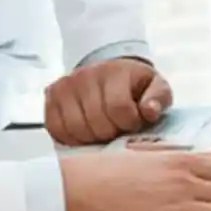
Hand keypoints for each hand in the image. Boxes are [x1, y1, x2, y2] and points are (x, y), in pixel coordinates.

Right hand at [45, 58, 172, 145]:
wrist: (109, 72)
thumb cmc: (134, 86)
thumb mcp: (156, 87)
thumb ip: (159, 98)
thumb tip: (149, 111)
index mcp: (115, 72)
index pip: (118, 108)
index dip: (128, 123)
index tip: (133, 122)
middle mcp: (86, 75)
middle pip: (95, 121)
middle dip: (110, 132)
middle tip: (117, 129)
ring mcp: (65, 86)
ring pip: (75, 127)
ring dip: (91, 138)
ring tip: (102, 131)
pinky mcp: (51, 96)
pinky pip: (55, 128)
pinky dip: (71, 137)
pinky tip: (85, 133)